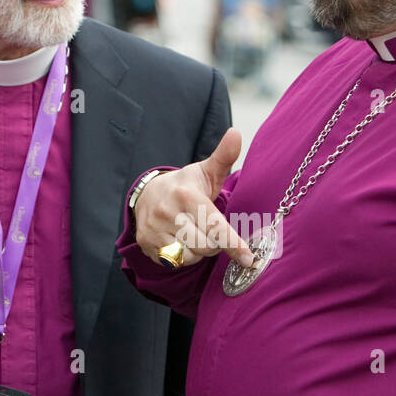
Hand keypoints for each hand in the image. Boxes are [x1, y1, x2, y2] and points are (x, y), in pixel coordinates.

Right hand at [134, 129, 253, 268]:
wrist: (148, 193)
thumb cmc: (185, 185)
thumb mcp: (205, 171)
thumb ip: (224, 157)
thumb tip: (236, 134)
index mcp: (186, 195)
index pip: (214, 225)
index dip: (233, 243)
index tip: (248, 258)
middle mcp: (167, 212)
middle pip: (206, 245)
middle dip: (216, 243)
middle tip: (212, 229)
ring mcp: (154, 229)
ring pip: (192, 255)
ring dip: (201, 250)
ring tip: (196, 232)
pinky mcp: (146, 243)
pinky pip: (176, 261)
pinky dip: (186, 256)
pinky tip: (183, 240)